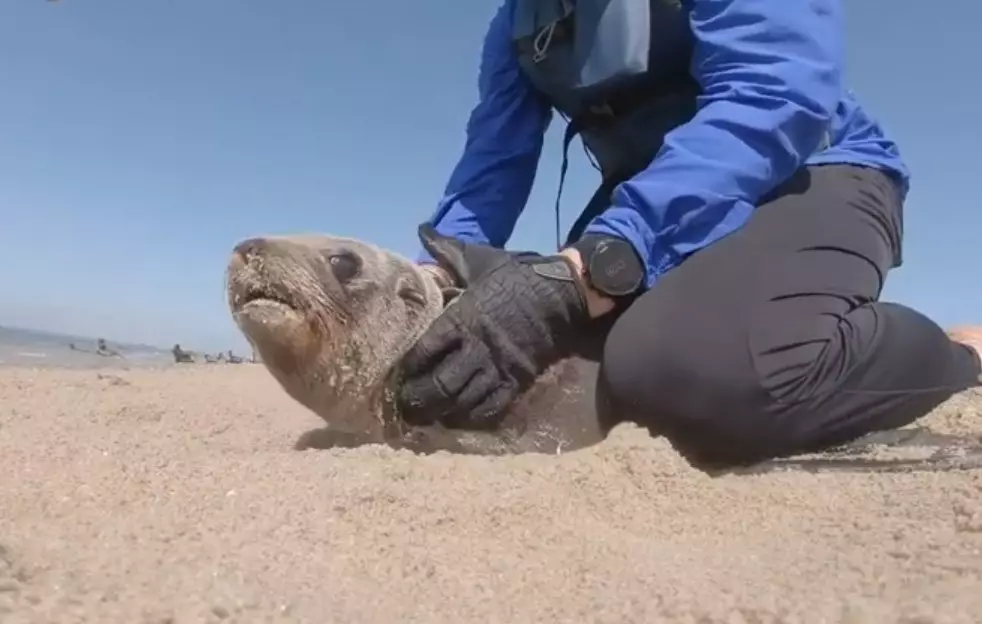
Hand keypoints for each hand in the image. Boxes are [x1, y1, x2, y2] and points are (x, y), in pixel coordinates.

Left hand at [397, 231, 590, 429]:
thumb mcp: (479, 260)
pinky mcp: (517, 380)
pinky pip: (492, 408)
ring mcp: (497, 367)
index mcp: (462, 318)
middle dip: (418, 399)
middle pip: (439, 384)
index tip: (396, 375)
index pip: (425, 350)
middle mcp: (476, 347)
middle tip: (404, 407)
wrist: (562, 294)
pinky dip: (472, 418)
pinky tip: (458, 419)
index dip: (408, 367)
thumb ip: (447, 252)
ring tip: (424, 419)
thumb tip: (422, 229)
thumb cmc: (517, 276)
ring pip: (462, 400)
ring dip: (441, 412)